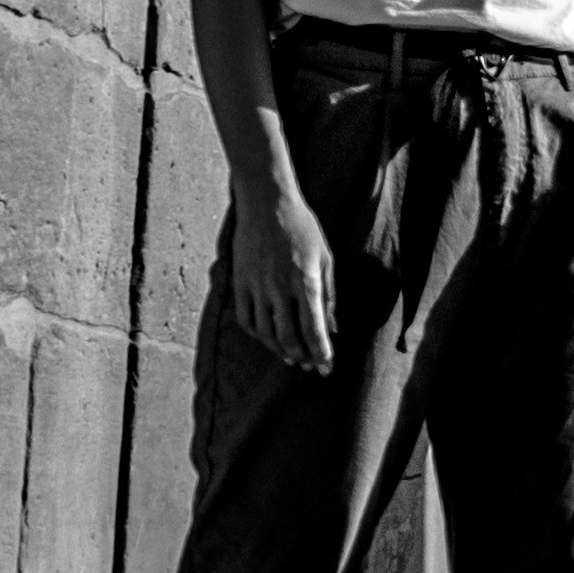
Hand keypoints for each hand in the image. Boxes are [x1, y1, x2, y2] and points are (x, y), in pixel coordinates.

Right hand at [231, 187, 338, 372]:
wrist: (267, 204)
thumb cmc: (303, 229)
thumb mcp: (326, 258)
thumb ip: (329, 295)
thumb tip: (333, 328)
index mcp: (305, 282)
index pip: (314, 329)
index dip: (321, 353)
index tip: (327, 368)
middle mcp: (279, 288)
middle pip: (289, 336)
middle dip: (303, 357)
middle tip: (311, 367)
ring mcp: (256, 287)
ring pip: (266, 332)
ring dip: (280, 350)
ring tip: (293, 358)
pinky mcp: (240, 283)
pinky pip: (246, 319)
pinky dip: (258, 335)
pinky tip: (269, 339)